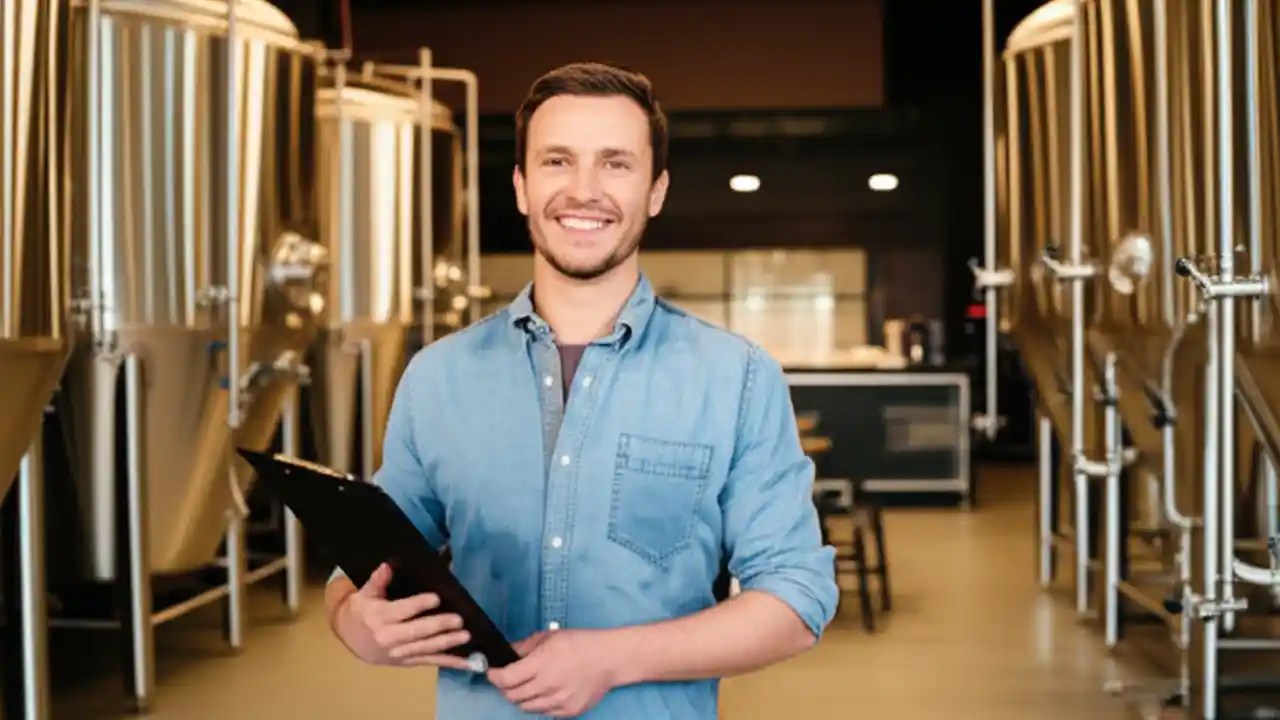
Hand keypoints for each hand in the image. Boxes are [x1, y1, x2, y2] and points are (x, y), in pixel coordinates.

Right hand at [333, 563, 473, 670]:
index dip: (419, 605)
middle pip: (417, 632)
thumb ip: (377, 581)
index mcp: (379, 617)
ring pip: (426, 648)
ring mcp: (400, 652)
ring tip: (466, 636)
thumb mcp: (364, 594)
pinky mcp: (407, 661)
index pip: (402, 611)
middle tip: (458, 620)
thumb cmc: (361, 612)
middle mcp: (389, 637)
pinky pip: (430, 661)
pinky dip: (450, 662)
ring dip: (447, 643)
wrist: (351, 640)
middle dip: (439, 626)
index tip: (436, 598)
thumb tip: (387, 566)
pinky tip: (467, 662)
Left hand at [486, 629, 620, 716]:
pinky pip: (543, 713)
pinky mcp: (568, 711)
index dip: (495, 677)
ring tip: (528, 686)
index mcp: (542, 663)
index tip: (492, 672)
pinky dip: (539, 704)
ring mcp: (558, 701)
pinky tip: (545, 692)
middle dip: (505, 688)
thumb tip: (506, 655)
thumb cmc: (580, 643)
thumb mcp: (549, 636)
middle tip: (508, 680)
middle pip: (513, 696)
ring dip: (521, 697)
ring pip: (526, 707)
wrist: (609, 659)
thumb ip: (524, 647)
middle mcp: (548, 685)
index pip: (507, 679)